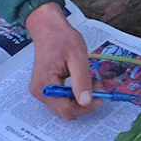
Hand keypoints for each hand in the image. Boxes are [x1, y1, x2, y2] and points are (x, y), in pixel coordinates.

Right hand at [25, 2, 100, 119]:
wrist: (48, 29)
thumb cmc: (61, 38)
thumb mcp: (77, 57)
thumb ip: (81, 80)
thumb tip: (86, 101)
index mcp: (45, 84)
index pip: (66, 109)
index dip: (85, 107)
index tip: (100, 97)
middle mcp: (40, 91)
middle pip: (65, 111)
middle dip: (83, 103)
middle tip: (98, 89)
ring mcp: (40, 91)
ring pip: (64, 107)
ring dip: (79, 99)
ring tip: (90, 83)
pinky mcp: (44, 89)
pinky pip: (61, 100)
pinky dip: (73, 95)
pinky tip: (81, 83)